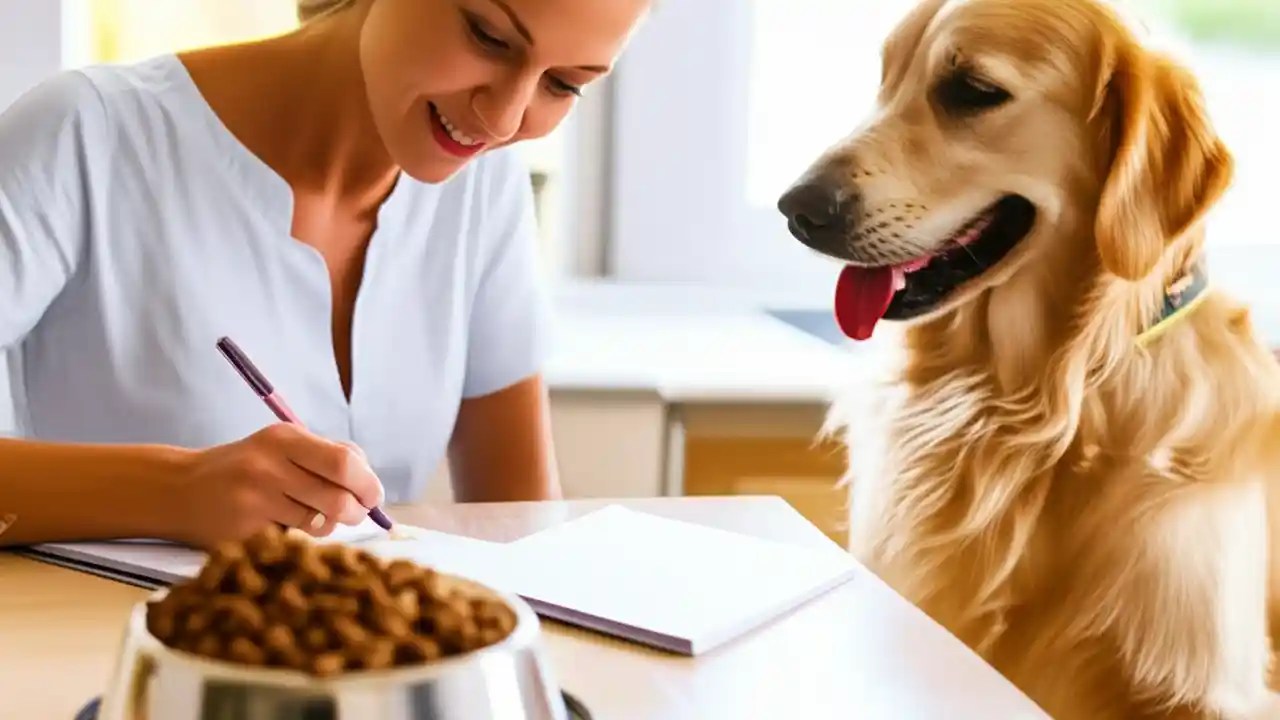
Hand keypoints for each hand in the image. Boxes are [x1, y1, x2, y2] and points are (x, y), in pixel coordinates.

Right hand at [172, 423, 384, 547]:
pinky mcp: (245, 528)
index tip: (373, 497)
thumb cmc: (244, 469)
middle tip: (355, 515)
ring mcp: (256, 497)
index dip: (368, 484)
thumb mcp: (280, 448)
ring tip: (316, 520)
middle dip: (357, 511)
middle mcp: (271, 463)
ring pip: (321, 523)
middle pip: (339, 496)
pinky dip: (299, 538)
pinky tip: (283, 528)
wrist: (180, 489)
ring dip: (329, 527)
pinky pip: (294, 540)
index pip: (345, 461)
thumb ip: (326, 457)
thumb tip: (370, 482)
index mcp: (286, 437)